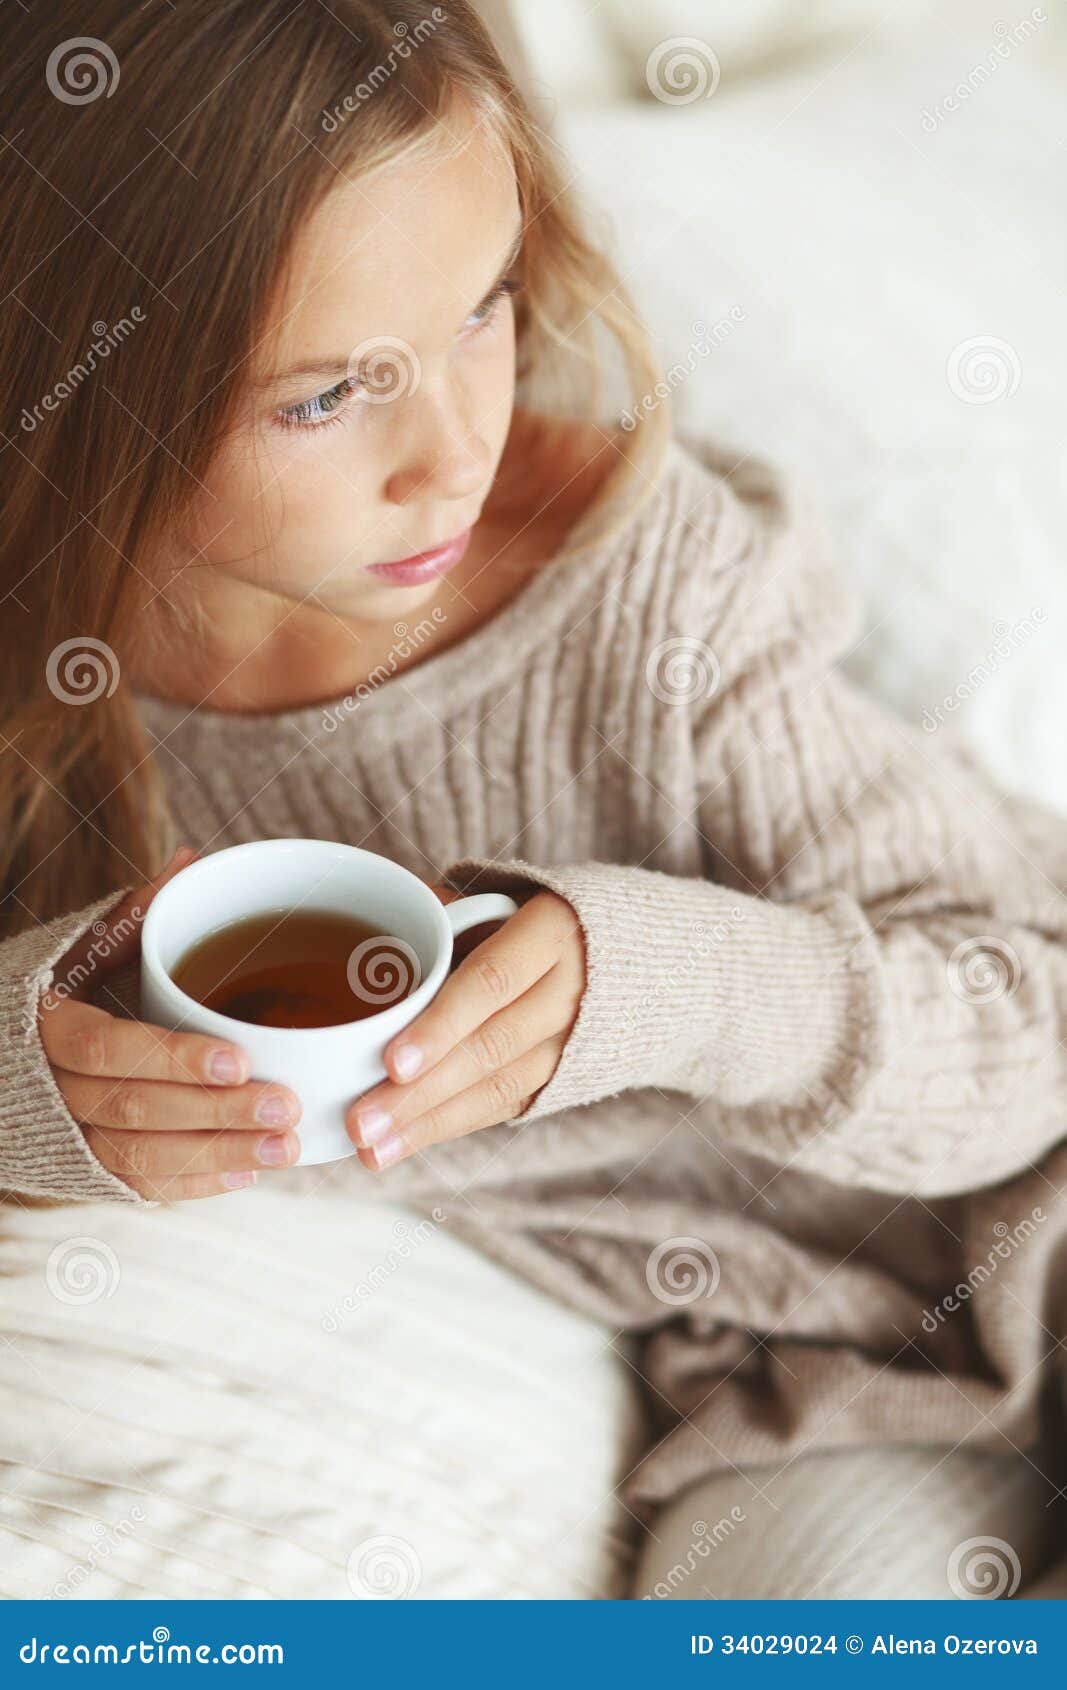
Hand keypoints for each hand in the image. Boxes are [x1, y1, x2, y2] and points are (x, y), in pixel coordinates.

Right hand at [38, 847, 302, 1201]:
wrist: (6, 1059)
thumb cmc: (62, 993)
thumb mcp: (86, 950)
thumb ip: (137, 915)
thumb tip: (192, 860)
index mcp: (48, 1026)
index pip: (105, 1047)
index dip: (170, 1057)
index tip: (239, 1057)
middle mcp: (52, 1089)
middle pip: (133, 1109)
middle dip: (215, 1111)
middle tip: (285, 1104)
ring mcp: (69, 1138)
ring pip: (141, 1158)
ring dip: (219, 1153)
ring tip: (287, 1146)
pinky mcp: (89, 1173)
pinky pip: (143, 1187)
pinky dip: (198, 1183)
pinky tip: (251, 1170)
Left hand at [346, 884, 585, 1168]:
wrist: (632, 954)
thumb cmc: (538, 919)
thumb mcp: (501, 898)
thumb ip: (442, 916)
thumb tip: (373, 948)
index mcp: (552, 931)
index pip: (492, 981)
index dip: (442, 1024)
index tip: (391, 1063)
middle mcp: (571, 990)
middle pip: (491, 1046)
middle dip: (421, 1092)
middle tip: (360, 1122)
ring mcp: (573, 1040)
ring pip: (498, 1087)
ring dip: (428, 1123)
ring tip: (371, 1149)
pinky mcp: (564, 1075)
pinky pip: (504, 1104)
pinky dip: (450, 1125)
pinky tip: (403, 1143)